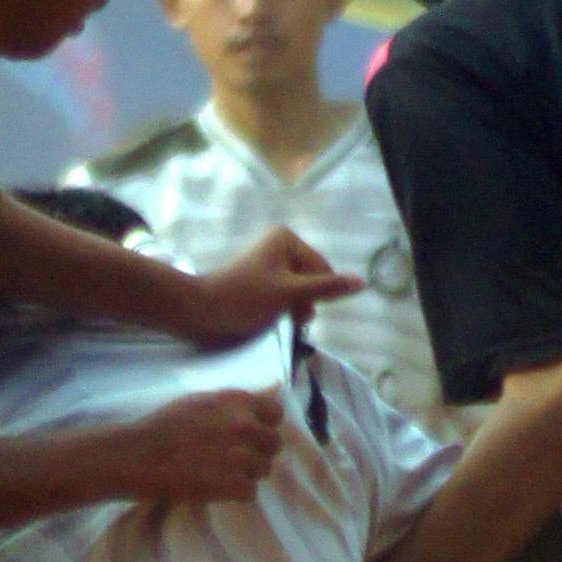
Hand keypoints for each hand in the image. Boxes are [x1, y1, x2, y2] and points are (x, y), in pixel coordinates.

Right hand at [110, 388, 286, 506]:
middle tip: (235, 460)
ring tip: (220, 474)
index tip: (251, 436)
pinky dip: (235, 494)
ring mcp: (239, 456)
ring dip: (246, 474)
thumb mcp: (199, 400)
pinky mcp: (232, 484)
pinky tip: (216, 488)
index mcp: (235, 401)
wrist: (136, 456)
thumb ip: (234, 401)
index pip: (276, 413)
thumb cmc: (161, 426)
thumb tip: (273, 388)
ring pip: (264, 469)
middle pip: (274, 444)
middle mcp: (243, 425)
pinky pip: (250, 492)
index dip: (266, 426)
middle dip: (258, 453)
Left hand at [176, 228, 361, 345]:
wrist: (199, 311)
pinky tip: (267, 320)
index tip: (298, 311)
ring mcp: (266, 263)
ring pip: (296, 292)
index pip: (323, 270)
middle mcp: (277, 246)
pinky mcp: (255, 281)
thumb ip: (327, 288)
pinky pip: (280, 295)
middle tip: (286, 318)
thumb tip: (363, 282)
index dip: (317, 295)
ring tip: (275, 321)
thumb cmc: (244, 299)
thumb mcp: (290, 294)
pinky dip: (278, 310)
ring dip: (291, 310)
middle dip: (303, 303)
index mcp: (286, 240)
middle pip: (310, 280)